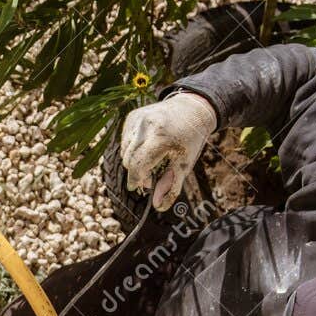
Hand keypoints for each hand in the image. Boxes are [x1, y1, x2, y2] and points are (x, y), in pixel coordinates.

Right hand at [120, 91, 215, 210]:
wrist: (191, 108)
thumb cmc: (190, 139)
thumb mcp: (185, 163)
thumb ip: (171, 185)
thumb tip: (158, 206)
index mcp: (162, 137)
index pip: (138, 165)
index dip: (136, 180)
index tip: (137, 188)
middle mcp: (147, 125)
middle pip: (129, 160)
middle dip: (137, 172)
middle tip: (150, 176)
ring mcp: (138, 119)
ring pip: (124, 151)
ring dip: (134, 160)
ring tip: (151, 159)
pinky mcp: (132, 116)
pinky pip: (125, 141)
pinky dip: (132, 148)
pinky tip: (147, 145)